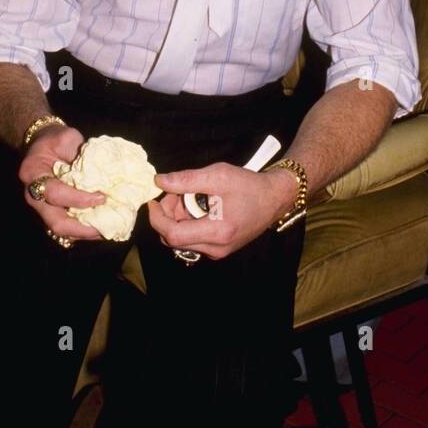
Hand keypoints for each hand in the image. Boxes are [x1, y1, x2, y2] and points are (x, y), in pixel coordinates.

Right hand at [18, 124, 105, 242]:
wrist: (42, 143)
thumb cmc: (55, 139)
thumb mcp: (66, 138)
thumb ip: (80, 154)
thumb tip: (103, 174)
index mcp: (32, 173)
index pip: (55, 193)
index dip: (79, 198)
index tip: (102, 197)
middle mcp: (33, 195)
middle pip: (55, 222)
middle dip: (82, 228)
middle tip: (106, 227)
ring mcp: (42, 207)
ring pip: (61, 230)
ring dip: (85, 233)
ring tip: (108, 230)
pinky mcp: (52, 212)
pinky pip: (67, 228)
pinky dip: (84, 230)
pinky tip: (101, 227)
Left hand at [147, 162, 295, 260]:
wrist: (275, 198)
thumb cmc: (249, 185)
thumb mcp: (218, 175)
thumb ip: (186, 180)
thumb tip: (159, 181)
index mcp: (217, 231)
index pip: (173, 234)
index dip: (157, 218)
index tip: (153, 201)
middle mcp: (217, 248)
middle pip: (175, 239)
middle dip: (168, 216)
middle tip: (176, 193)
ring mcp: (220, 251)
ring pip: (183, 241)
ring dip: (178, 220)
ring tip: (189, 198)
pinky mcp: (221, 249)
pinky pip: (194, 241)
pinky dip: (189, 224)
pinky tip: (198, 208)